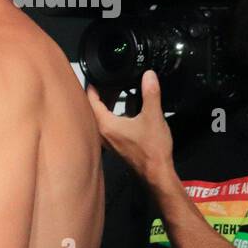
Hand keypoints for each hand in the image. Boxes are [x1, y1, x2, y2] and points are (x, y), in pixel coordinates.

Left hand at [86, 69, 174, 185]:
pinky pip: (110, 123)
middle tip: (109, 80)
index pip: (91, 101)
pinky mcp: (115, 142)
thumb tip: (149, 76)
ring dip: (109, 103)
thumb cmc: (152, 150)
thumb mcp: (153, 116)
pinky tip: (129, 107)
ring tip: (119, 90)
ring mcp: (107, 139)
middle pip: (95, 108)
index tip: (94, 76)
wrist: (156, 171)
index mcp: (105, 125)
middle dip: (102, 93)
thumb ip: (151, 93)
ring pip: (102, 116)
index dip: (92, 87)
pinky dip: (115, 113)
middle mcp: (102, 133)